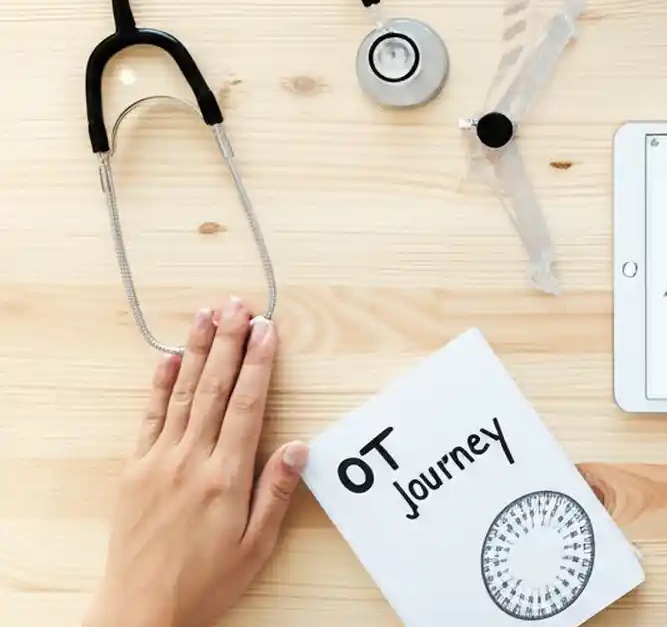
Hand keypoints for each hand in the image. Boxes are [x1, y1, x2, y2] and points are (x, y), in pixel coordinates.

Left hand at [85, 298, 307, 626]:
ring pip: (182, 393)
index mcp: (226, 477)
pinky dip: (160, 384)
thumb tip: (298, 446)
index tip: (268, 330)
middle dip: (230, 342)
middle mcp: (190, 460)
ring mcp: (159, 461)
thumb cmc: (205, 582)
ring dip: (198, 350)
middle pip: (214, 388)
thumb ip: (276, 492)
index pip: (246, 406)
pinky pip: (149, 417)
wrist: (140, 608)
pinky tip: (170, 358)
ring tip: (207, 314)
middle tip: (238, 305)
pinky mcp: (135, 469)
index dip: (259, 364)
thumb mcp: (255, 546)